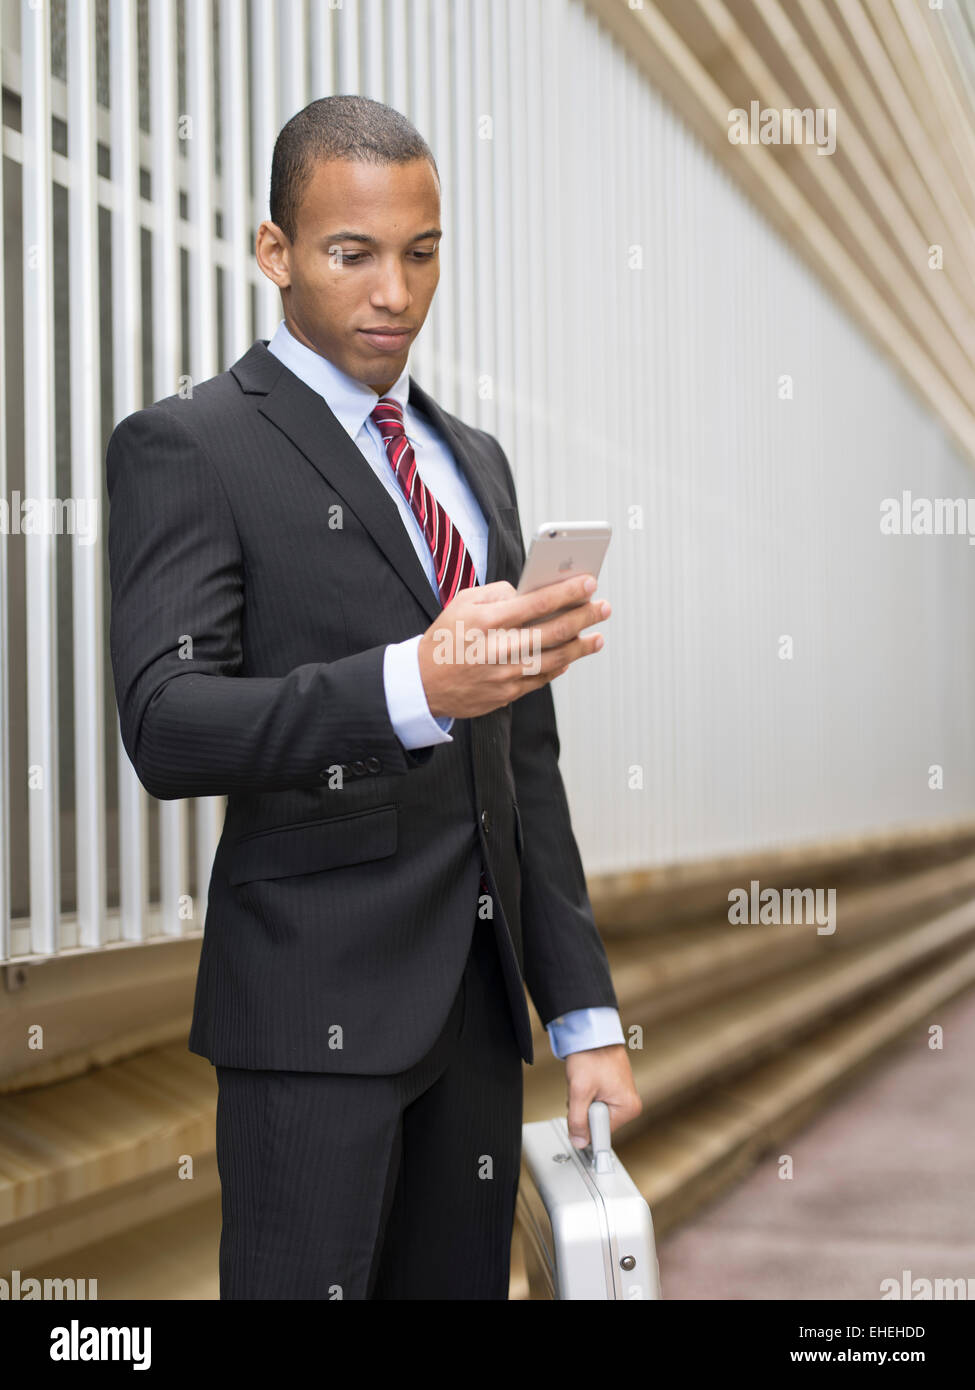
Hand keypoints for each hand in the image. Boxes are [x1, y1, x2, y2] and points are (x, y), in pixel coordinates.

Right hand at [417, 574, 611, 719]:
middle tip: (603, 607)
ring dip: (581, 646)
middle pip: (554, 631)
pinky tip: (572, 656)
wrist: (424, 685)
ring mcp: (505, 674)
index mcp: (487, 621)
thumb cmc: (444, 639)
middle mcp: (499, 649)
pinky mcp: (508, 694)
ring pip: (555, 659)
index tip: (589, 582)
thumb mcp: (462, 604)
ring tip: (597, 636)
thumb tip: (529, 592)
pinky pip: (543, 679)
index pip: (537, 603)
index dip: (568, 592)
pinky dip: (561, 666)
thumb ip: (497, 593)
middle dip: (584, 617)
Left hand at [563, 1043, 641, 1148]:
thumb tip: (579, 1142)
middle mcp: (629, 1105)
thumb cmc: (591, 1055)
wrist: (592, 1034)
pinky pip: (594, 1103)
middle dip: (584, 1110)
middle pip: (597, 1124)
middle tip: (583, 1091)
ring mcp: (621, 1098)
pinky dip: (586, 1095)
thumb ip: (578, 1120)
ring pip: (593, 1114)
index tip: (580, 1122)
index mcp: (628, 1108)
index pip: (602, 1136)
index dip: (586, 1128)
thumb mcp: (580, 1090)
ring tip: (585, 1083)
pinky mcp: (612, 1091)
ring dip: (583, 1101)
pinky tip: (588, 1082)